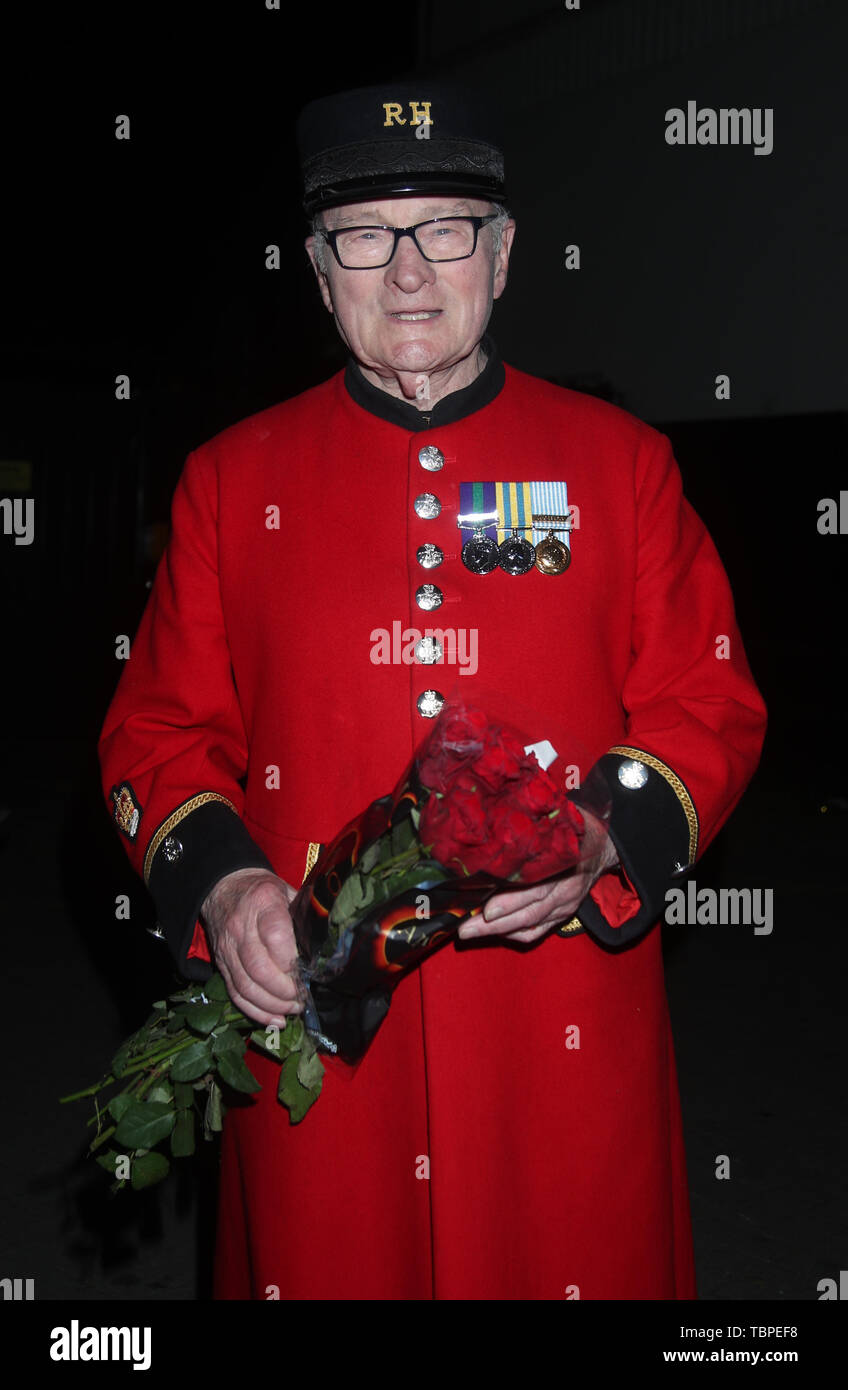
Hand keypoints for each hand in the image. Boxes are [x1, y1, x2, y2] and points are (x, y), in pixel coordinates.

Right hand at [200, 867, 304, 1026]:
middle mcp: (241, 927)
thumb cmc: (262, 891)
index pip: (275, 936)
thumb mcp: (286, 891)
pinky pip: (235, 993)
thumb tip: (327, 944)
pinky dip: (255, 1011)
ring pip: (246, 986)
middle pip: (259, 968)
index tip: (307, 973)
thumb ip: (304, 915)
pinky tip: (275, 1020)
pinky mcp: (221, 963)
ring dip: (272, 1005)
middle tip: (302, 998)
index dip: (291, 960)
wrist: (222, 886)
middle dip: (284, 990)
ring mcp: (228, 948)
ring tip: (293, 1009)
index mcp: (263, 903)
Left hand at [457, 809, 618, 945]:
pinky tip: (494, 933)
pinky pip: (537, 932)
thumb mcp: (562, 822)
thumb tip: (501, 815)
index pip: (537, 889)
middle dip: (495, 924)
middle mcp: (566, 891)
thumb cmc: (575, 830)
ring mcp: (564, 906)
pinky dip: (515, 934)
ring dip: (499, 931)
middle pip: (529, 913)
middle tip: (466, 929)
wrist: (602, 849)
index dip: (512, 901)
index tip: (487, 909)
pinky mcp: (562, 916)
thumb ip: (538, 826)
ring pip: (531, 925)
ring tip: (470, 933)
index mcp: (566, 866)